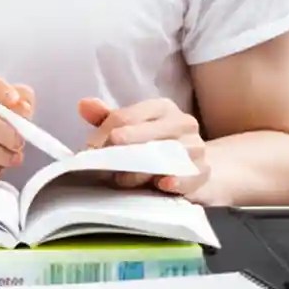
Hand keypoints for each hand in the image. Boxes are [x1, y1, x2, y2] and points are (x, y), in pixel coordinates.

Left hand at [78, 97, 210, 198]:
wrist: (196, 166)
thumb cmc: (156, 144)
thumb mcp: (131, 127)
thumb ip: (107, 117)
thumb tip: (84, 105)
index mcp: (161, 107)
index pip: (125, 117)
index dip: (103, 135)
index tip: (90, 150)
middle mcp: (182, 123)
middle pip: (143, 135)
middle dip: (118, 152)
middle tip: (101, 164)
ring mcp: (196, 148)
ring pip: (163, 157)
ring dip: (138, 171)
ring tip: (122, 179)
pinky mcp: (204, 172)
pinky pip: (189, 177)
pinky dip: (175, 181)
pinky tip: (162, 183)